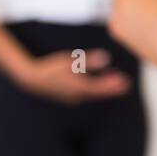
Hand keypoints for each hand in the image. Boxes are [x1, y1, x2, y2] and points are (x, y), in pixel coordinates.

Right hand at [15, 49, 130, 103]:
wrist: (30, 79)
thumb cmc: (50, 67)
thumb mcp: (70, 61)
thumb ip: (89, 61)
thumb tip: (107, 58)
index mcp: (79, 87)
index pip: (101, 87)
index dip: (114, 85)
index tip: (126, 81)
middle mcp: (77, 95)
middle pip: (99, 93)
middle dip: (112, 89)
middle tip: (126, 85)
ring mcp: (72, 98)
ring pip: (92, 94)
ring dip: (104, 90)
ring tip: (116, 83)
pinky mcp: (67, 96)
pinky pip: (85, 94)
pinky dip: (94, 90)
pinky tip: (96, 84)